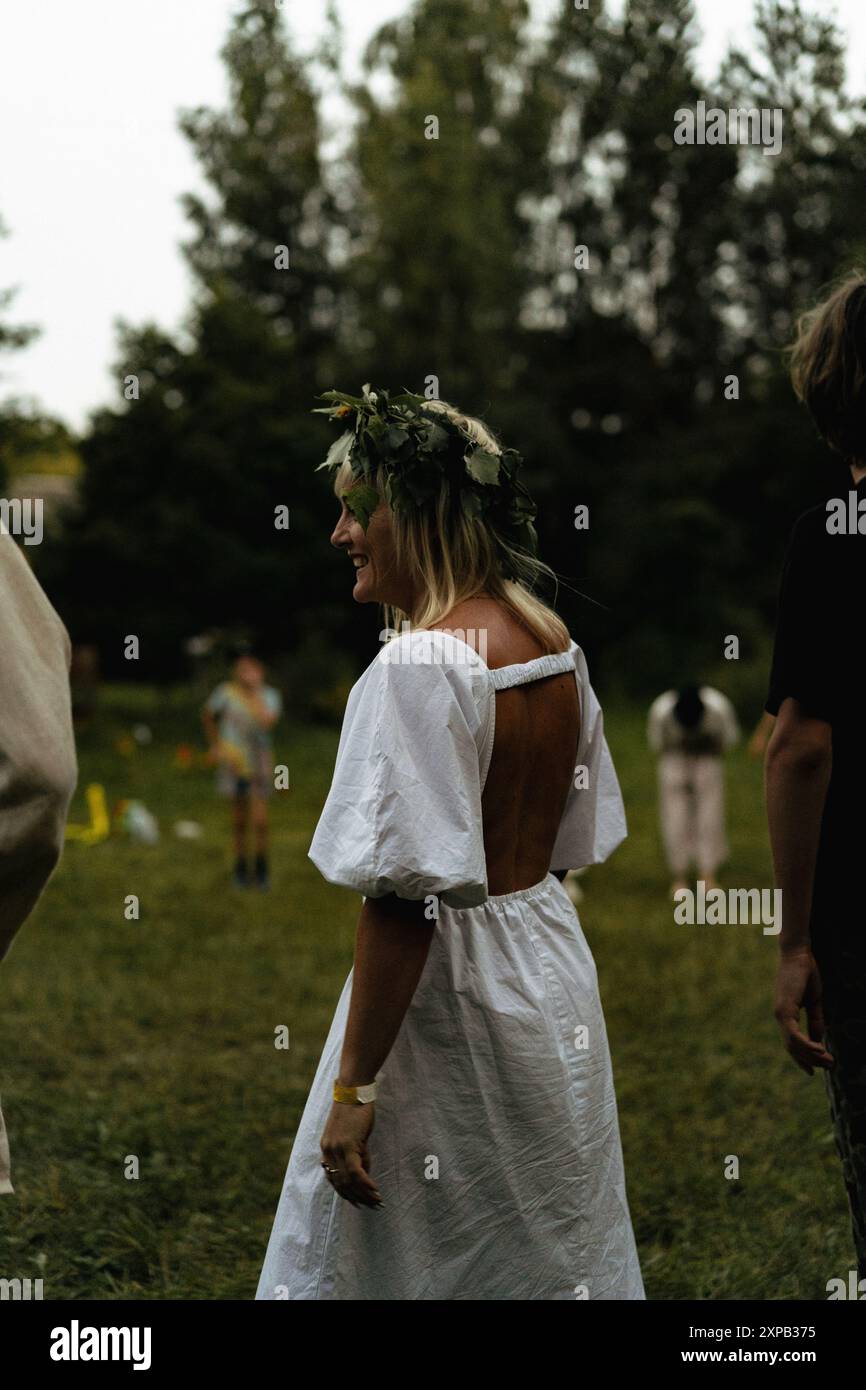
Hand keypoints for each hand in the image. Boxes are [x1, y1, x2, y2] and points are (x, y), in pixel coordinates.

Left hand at [320, 1101, 382, 1208]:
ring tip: (377, 1201)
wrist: (353, 1090)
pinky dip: (366, 1184)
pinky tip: (375, 1190)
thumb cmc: (355, 1110)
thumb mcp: (354, 1136)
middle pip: (341, 1184)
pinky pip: (356, 1172)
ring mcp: (336, 1150)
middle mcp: (328, 1152)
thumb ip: (357, 1154)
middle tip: (372, 1206)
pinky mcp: (347, 1146)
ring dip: (364, 1194)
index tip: (358, 1203)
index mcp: (326, 1149)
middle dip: (357, 1198)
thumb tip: (364, 1173)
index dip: (346, 1194)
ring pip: (349, 1181)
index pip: (334, 1180)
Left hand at [774, 950, 833, 1074]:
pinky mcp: (784, 1009)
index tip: (813, 1072)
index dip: (801, 1058)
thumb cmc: (806, 974)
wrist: (799, 955)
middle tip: (829, 1067)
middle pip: (792, 1047)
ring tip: (828, 1061)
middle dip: (810, 1060)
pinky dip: (805, 1044)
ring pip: (793, 1044)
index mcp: (786, 1014)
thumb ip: (815, 1020)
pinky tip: (819, 1050)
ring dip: (811, 1055)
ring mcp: (780, 1013)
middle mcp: (780, 1016)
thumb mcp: (814, 1002)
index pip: (791, 1043)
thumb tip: (819, 1039)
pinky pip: (793, 1034)